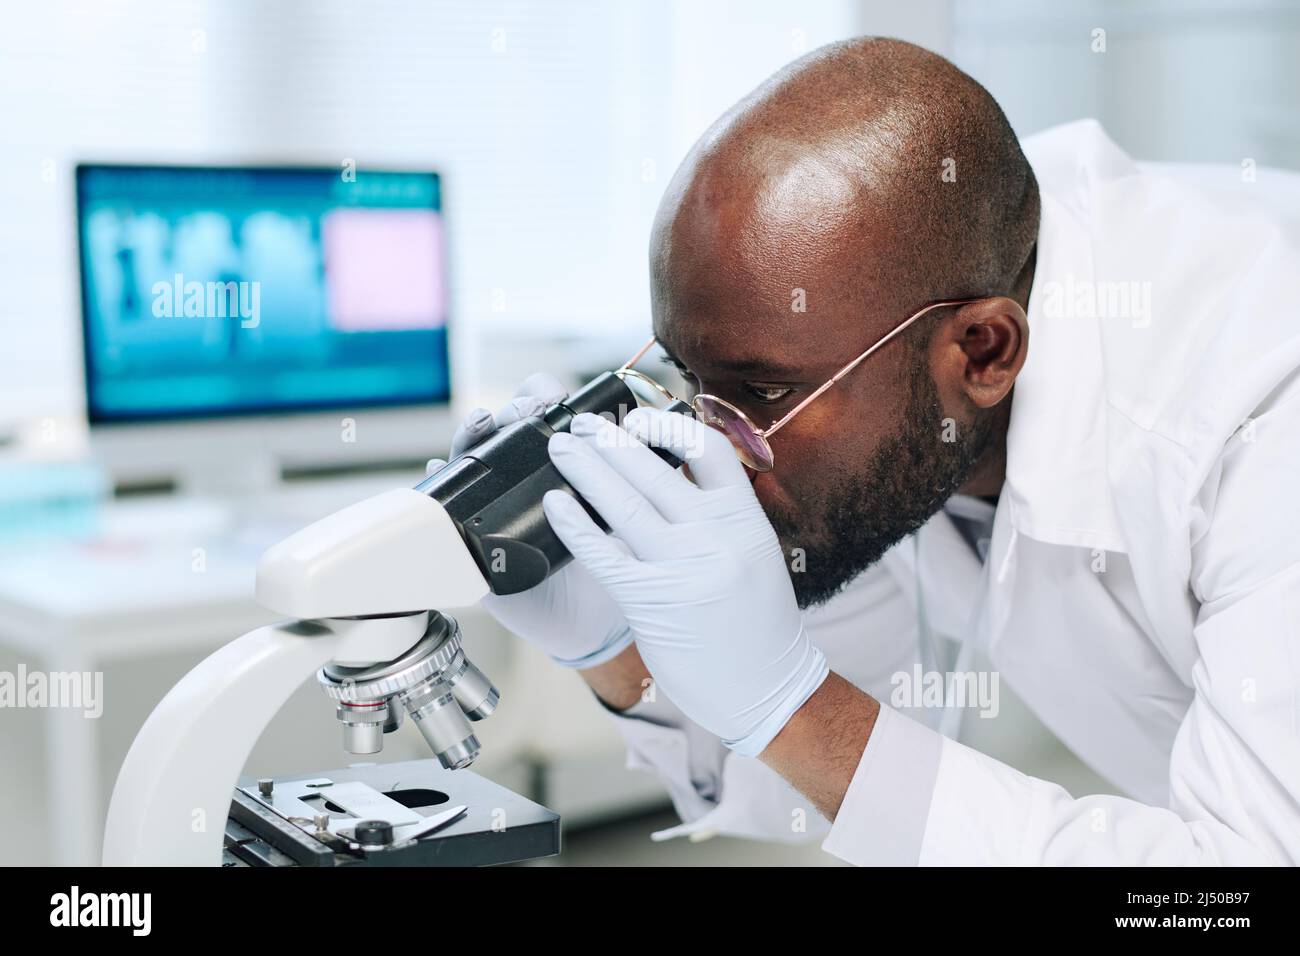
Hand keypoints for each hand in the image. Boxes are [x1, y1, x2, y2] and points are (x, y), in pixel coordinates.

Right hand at [426, 376, 633, 668]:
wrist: (592, 616)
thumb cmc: (614, 559)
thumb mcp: (624, 513)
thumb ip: (632, 476)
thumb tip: (652, 435)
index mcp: (558, 459)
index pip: (540, 407)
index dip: (541, 393)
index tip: (555, 397)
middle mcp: (521, 472)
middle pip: (503, 424)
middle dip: (511, 409)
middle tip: (525, 413)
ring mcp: (493, 499)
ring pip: (473, 452)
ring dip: (473, 433)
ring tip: (481, 424)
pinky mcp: (471, 533)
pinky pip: (446, 501)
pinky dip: (438, 480)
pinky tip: (438, 469)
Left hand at [541, 409, 828, 755]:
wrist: (765, 687)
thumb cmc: (754, 621)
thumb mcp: (752, 552)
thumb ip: (718, 513)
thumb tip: (669, 471)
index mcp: (746, 518)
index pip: (707, 449)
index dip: (668, 427)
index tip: (637, 418)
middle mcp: (717, 537)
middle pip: (655, 471)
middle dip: (610, 440)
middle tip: (581, 422)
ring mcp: (684, 568)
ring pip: (624, 505)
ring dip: (586, 469)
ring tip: (561, 447)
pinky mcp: (652, 601)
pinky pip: (603, 553)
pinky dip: (575, 524)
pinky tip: (555, 504)